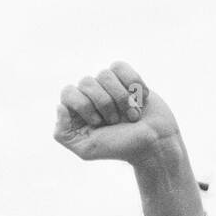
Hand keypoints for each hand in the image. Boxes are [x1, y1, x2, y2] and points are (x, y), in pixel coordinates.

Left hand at [54, 62, 181, 164]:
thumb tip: (60, 107)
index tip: (97, 123)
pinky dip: (132, 83)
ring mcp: (108, 87)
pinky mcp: (126, 79)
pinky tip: (140, 99)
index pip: (68, 92)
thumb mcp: (86, 149)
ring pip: (105, 73)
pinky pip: (120, 66)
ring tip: (131, 114)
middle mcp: (90, 97)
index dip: (83, 105)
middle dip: (104, 103)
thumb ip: (63, 134)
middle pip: (86, 82)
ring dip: (121, 97)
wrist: (155, 142)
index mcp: (76, 113)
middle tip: (116, 121)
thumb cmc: (121, 148)